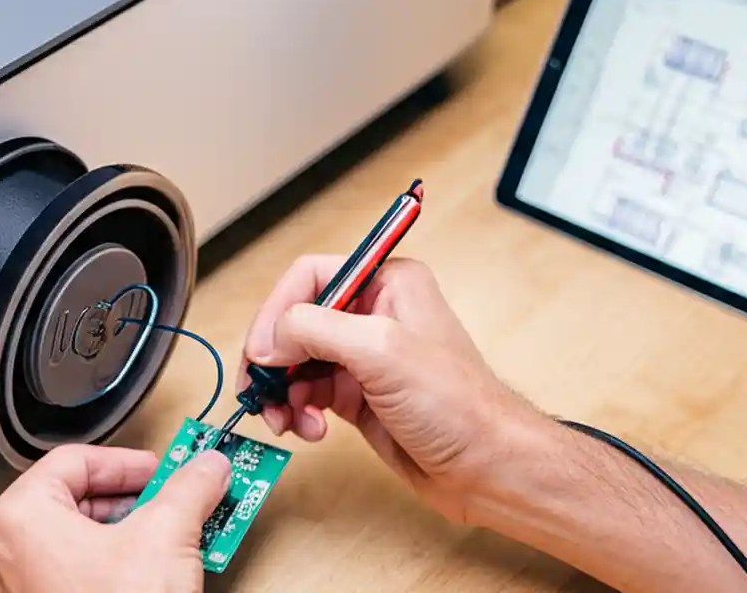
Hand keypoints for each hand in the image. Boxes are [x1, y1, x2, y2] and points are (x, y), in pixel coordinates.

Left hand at [0, 444, 231, 591]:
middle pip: (75, 498)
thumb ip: (188, 489)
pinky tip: (152, 571)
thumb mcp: (166, 536)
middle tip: (173, 499)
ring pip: (77, 537)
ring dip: (129, 531)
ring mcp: (22, 588)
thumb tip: (206, 468)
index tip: (164, 469)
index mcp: (21, 517)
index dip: (128, 462)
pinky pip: (75, 572)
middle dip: (133, 498)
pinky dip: (114, 563)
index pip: (76, 461)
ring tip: (170, 535)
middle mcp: (9, 551)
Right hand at [241, 255, 553, 521]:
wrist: (487, 469)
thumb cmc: (459, 406)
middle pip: (294, 321)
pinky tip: (310, 430)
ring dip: (281, 391)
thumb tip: (268, 338)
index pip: (308, 277)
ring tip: (285, 420)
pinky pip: (307, 394)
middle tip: (259, 389)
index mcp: (387, 282)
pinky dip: (297, 412)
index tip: (262, 351)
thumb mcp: (383, 351)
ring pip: (295, 361)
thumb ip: (316, 329)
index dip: (277, 312)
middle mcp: (373, 313)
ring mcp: (363, 357)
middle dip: (273, 358)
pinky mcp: (358, 395)